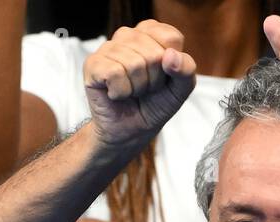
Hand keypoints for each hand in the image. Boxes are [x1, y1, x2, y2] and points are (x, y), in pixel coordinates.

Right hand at [83, 20, 196, 149]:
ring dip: (137, 88)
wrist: (130, 131)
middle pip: (154, 54)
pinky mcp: (93, 64)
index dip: (172, 65)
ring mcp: (108, 47)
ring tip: (131, 92)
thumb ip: (186, 69)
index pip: (171, 38)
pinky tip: (116, 94)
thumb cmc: (153, 105)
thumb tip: (170, 56)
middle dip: (154, 81)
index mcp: (151, 33)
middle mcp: (128, 35)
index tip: (163, 77)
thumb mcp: (179, 89)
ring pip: (134, 64)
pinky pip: (115, 73)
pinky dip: (121, 92)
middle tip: (145, 89)